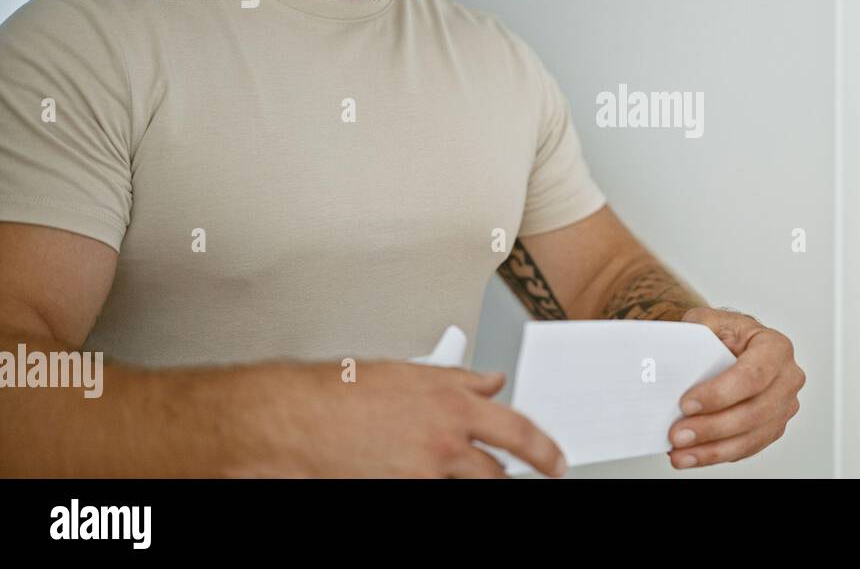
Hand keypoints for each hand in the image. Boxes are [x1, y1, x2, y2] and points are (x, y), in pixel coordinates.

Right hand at [290, 361, 566, 477]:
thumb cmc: (343, 393)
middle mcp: (444, 442)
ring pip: (468, 488)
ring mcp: (424, 473)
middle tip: (505, 474)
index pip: (518, 431)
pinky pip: (436, 493)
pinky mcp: (403, 490)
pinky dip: (437, 485)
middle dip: (503, 475)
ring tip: (449, 469)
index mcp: (453, 405)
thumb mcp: (411, 373)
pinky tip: (425, 475)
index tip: (555, 461)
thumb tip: (491, 382)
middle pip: (496, 472)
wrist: (297, 420)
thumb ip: (459, 379)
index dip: (544, 450)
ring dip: (467, 482)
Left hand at [667, 307, 804, 468]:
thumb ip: (695, 333)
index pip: (752, 375)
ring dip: (712, 449)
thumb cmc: (724, 334)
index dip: (720, 393)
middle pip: (754, 411)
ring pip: (751, 436)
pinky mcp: (772, 428)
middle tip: (679, 433)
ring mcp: (784, 407)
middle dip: (712, 427)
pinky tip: (692, 455)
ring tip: (680, 452)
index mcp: (775, 347)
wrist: (732, 345)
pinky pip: (747, 449)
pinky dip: (716, 455)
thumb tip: (674, 356)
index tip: (687, 403)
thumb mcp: (709, 321)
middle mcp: (787, 378)